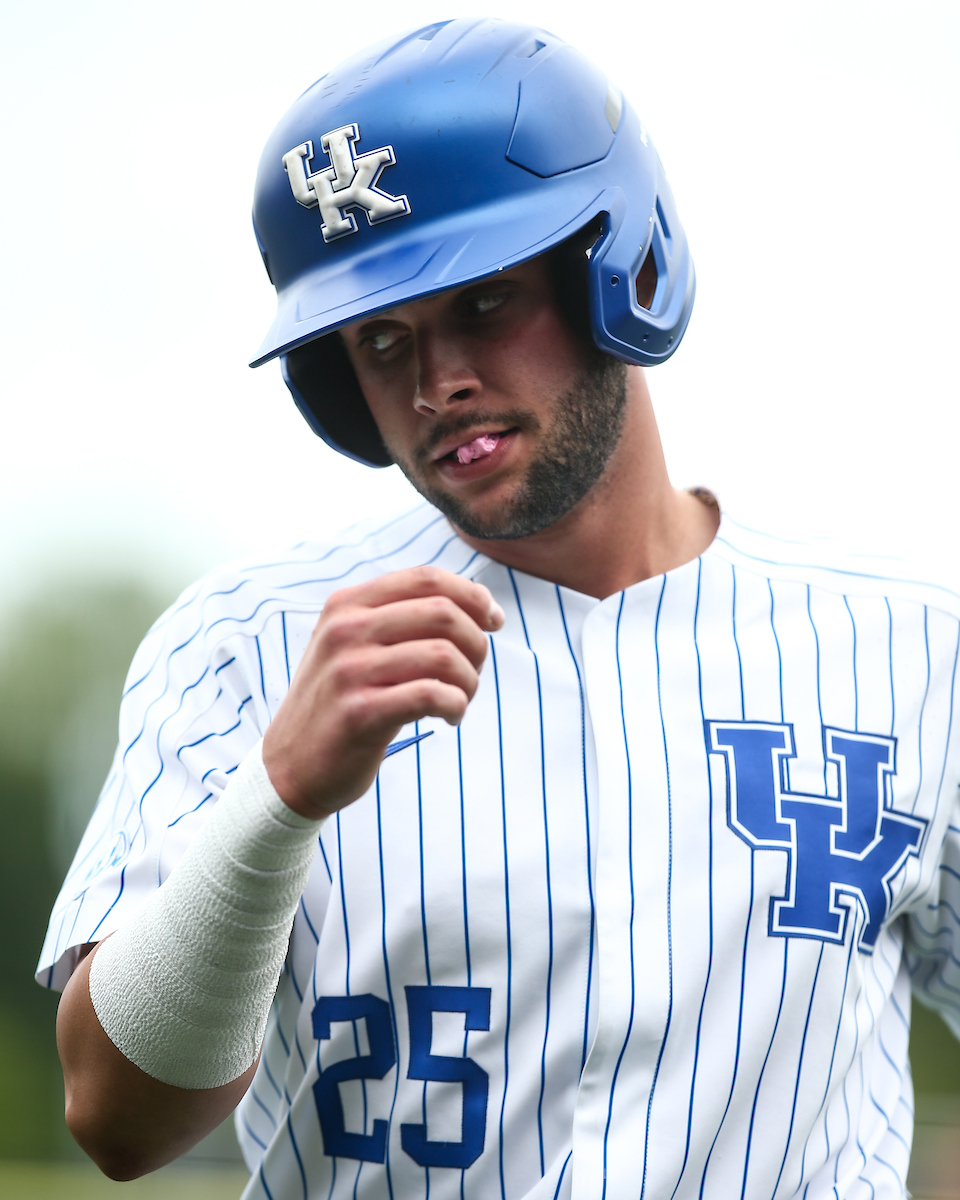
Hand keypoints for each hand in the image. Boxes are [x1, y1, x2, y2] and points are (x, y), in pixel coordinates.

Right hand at [261, 567, 504, 819]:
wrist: (289, 767)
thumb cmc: (340, 703)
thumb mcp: (355, 645)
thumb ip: (403, 619)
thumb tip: (482, 603)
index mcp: (347, 605)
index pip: (427, 578)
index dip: (473, 596)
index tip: (493, 622)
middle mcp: (345, 630)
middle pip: (443, 613)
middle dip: (476, 643)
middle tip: (473, 671)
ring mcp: (349, 671)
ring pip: (444, 655)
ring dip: (469, 681)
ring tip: (461, 699)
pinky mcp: (359, 713)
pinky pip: (432, 695)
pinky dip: (456, 706)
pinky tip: (451, 718)